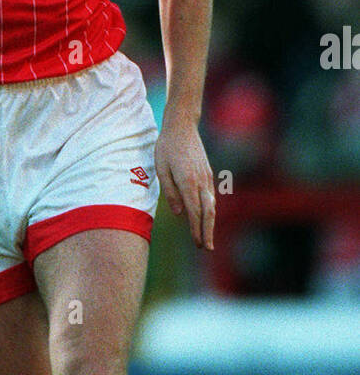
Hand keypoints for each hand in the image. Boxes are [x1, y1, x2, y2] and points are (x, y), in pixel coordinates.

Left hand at [154, 117, 215, 249]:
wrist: (182, 126)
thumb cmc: (167, 147)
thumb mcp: (161, 170)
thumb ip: (170, 192)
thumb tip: (179, 213)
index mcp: (188, 182)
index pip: (195, 212)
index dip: (196, 230)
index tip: (197, 244)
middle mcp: (201, 181)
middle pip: (208, 212)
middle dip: (208, 232)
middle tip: (207, 248)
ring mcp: (207, 177)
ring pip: (212, 205)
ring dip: (211, 223)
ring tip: (208, 239)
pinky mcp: (207, 174)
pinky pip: (210, 196)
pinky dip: (210, 211)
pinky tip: (206, 218)